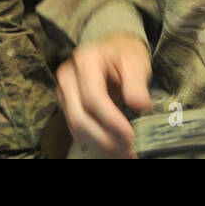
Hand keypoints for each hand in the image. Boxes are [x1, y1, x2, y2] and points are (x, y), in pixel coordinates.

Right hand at [54, 33, 151, 157]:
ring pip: (76, 127)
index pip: (93, 97)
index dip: (110, 120)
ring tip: (124, 154)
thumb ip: (137, 83)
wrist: (112, 50)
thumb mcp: (136, 62)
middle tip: (129, 151)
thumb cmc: (124, 54)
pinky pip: (77, 130)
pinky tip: (113, 150)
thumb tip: (140, 105)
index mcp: (85, 61)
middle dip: (104, 139)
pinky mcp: (67, 105)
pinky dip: (95, 144)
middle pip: (79, 117)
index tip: (130, 135)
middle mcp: (68, 76)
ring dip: (100, 146)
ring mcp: (64, 92)